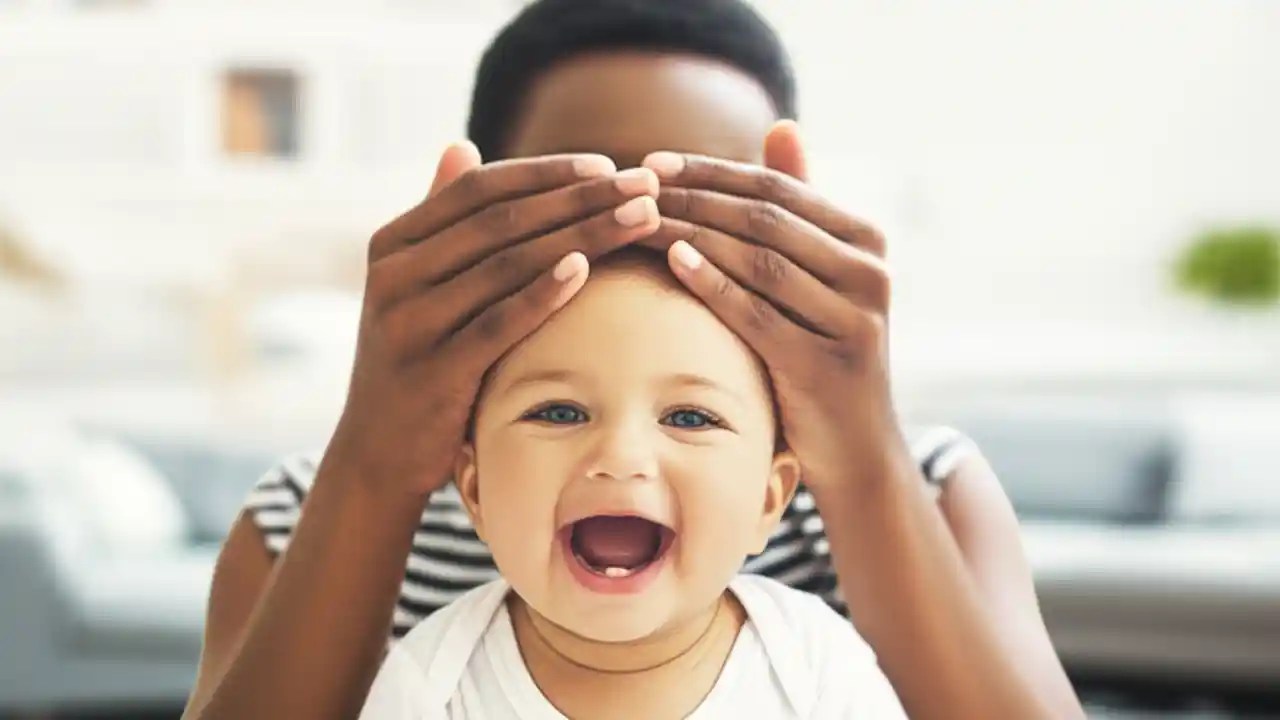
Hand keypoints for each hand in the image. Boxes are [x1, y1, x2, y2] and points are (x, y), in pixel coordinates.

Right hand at [327, 142, 659, 496]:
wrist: (375, 454)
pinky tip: (587, 269)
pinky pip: (498, 323)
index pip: (479, 191)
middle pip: (501, 221)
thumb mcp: (415, 287)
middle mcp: (394, 277)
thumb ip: (440, 221)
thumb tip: (460, 146)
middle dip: (580, 197)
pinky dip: (542, 292)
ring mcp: (409, 324)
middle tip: (642, 184)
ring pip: (508, 265)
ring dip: (582, 235)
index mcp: (393, 245)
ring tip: (639, 219)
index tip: (607, 165)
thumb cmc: (414, 362)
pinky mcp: (433, 372)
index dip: (546, 173)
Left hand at [641, 122, 902, 488]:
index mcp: (866, 241)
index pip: (778, 189)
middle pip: (766, 219)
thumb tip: (782, 125)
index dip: (711, 172)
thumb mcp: (818, 278)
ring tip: (638, 219)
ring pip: (759, 261)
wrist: (857, 449)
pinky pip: (757, 313)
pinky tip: (672, 260)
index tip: (652, 162)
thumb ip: (800, 208)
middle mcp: (870, 272)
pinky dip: (713, 283)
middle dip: (692, 197)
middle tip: (634, 186)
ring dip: (691, 233)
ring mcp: (855, 319)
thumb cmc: (821, 352)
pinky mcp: (827, 364)